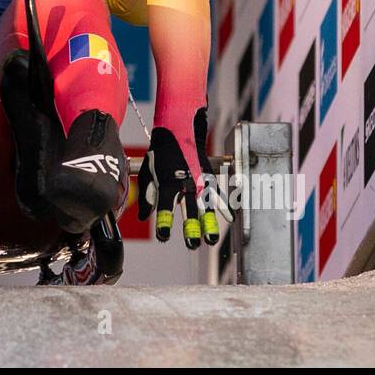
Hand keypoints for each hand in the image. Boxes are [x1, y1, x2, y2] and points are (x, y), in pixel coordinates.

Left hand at [137, 107, 228, 248]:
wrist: (178, 131)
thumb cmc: (160, 154)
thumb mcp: (149, 173)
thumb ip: (148, 196)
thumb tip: (144, 217)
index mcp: (167, 182)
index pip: (164, 206)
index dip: (164, 222)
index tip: (164, 237)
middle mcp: (185, 183)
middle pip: (189, 209)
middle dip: (190, 228)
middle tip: (192, 244)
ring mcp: (199, 181)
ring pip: (206, 206)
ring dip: (209, 223)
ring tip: (211, 239)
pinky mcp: (209, 177)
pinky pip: (219, 194)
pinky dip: (224, 207)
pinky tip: (230, 219)